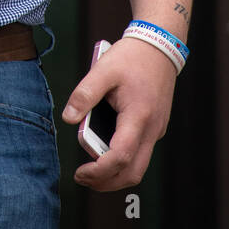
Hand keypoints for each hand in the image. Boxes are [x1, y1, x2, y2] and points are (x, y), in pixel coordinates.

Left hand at [60, 36, 176, 191]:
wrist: (160, 46)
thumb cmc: (132, 57)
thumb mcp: (103, 69)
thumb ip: (84, 94)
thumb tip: (68, 118)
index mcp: (138, 116)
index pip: (120, 157)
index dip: (99, 171)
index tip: (80, 173)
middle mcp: (152, 129)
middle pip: (133, 172)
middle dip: (107, 183)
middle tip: (83, 179)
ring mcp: (157, 130)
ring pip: (139, 166)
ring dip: (116, 174)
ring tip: (91, 169)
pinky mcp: (156, 127)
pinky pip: (141, 153)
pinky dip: (123, 160)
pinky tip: (105, 150)